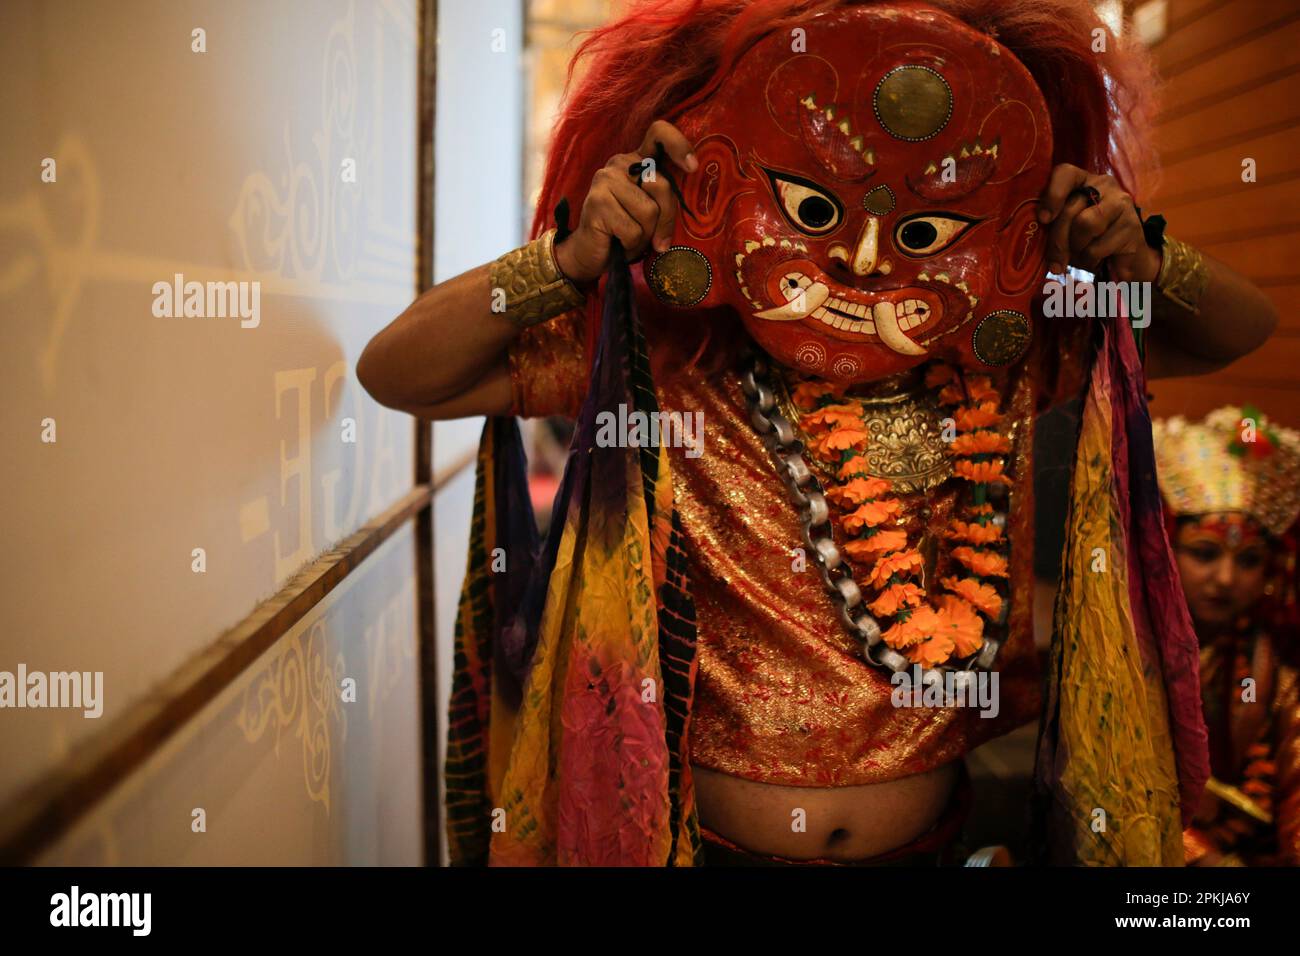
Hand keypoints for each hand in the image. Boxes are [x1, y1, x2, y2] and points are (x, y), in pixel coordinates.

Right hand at [552, 119, 697, 284]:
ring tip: (630, 238)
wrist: (592, 253)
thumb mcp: (652, 211)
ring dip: (645, 236)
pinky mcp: (597, 202)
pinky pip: (633, 230)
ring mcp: (605, 180)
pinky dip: (631, 244)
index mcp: (637, 160)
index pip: (658, 133)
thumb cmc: (626, 232)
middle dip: (666, 219)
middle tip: (658, 240)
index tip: (692, 167)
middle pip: (662, 185)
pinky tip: (618, 243)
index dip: (678, 144)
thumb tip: (691, 178)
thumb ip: (667, 197)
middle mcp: (620, 163)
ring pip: (649, 211)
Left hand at [1036, 164, 1161, 282]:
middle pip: (1070, 209)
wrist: (1125, 259)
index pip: (1065, 173)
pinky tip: (1097, 259)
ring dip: (1077, 249)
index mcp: (1083, 181)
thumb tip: (1031, 233)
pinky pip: (1098, 246)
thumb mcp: (1066, 230)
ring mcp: (1120, 202)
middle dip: (1057, 241)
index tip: (1043, 219)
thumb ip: (1052, 224)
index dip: (1051, 195)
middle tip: (1054, 263)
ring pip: (1085, 225)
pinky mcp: (1132, 224)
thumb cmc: (1088, 242)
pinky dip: (1091, 260)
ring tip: (1082, 255)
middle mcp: (1104, 185)